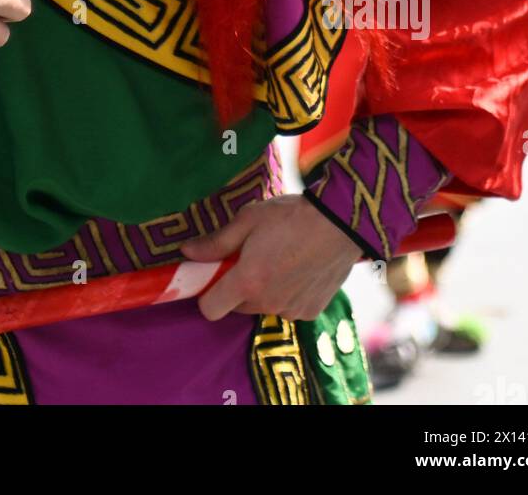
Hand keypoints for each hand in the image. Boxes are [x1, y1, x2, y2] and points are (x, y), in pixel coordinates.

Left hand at [179, 193, 362, 321]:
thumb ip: (216, 242)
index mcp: (248, 282)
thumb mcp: (248, 220)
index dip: (207, 293)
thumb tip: (187, 252)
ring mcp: (291, 311)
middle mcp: (268, 303)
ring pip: (263, 306)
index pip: (210, 309)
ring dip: (263, 290)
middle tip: (250, 258)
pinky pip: (288, 308)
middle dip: (237, 287)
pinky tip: (299, 268)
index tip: (214, 275)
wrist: (341, 223)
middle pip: (236, 307)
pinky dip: (287, 294)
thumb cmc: (291, 216)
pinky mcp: (311, 311)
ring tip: (279, 258)